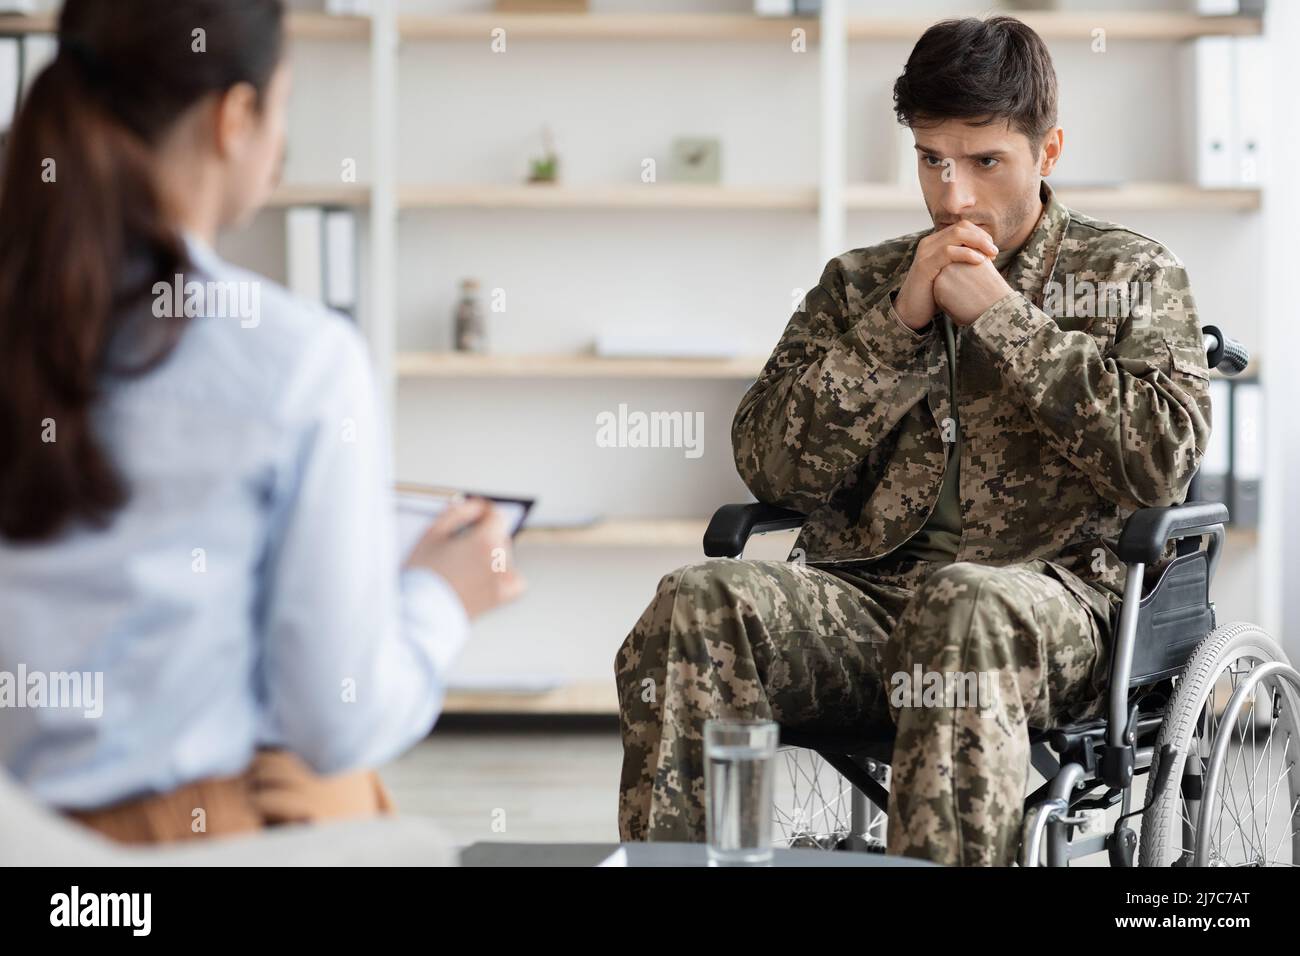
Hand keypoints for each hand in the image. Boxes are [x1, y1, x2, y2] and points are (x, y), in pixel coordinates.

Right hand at [405, 497, 525, 618]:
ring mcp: (503, 580)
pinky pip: (515, 580)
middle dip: (484, 534)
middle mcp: (499, 559)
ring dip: (492, 554)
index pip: (496, 515)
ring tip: (467, 563)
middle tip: (461, 542)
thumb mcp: (432, 534)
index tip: (476, 513)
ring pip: (505, 556)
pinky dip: (506, 575)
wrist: (420, 614)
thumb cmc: (423, 575)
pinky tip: (488, 576)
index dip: (484, 511)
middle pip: (500, 535)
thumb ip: (457, 512)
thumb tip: (474, 506)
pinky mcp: (502, 597)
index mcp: (485, 540)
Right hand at [893, 221, 998, 330]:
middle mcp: (929, 243)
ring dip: (979, 242)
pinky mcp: (925, 265)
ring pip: (957, 234)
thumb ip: (961, 263)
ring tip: (992, 255)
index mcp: (935, 243)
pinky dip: (967, 253)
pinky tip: (979, 261)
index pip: (963, 226)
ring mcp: (926, 253)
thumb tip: (985, 258)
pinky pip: (948, 251)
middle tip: (995, 251)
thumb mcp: (949, 274)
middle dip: (982, 237)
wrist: (911, 312)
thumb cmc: (933, 296)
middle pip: (961, 227)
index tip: (992, 250)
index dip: (981, 235)